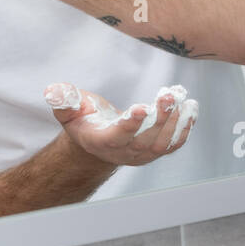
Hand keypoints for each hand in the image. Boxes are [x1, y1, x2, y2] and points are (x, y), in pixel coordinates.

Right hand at [44, 83, 197, 165]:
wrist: (97, 140)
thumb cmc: (83, 120)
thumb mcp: (68, 110)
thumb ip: (63, 100)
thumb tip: (53, 91)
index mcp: (102, 141)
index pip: (118, 136)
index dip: (131, 124)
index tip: (143, 108)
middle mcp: (124, 152)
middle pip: (146, 139)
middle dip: (161, 117)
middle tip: (170, 95)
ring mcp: (142, 154)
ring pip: (163, 143)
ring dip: (177, 122)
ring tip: (185, 99)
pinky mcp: (155, 151)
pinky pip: (173, 144)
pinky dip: (185, 129)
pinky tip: (191, 110)